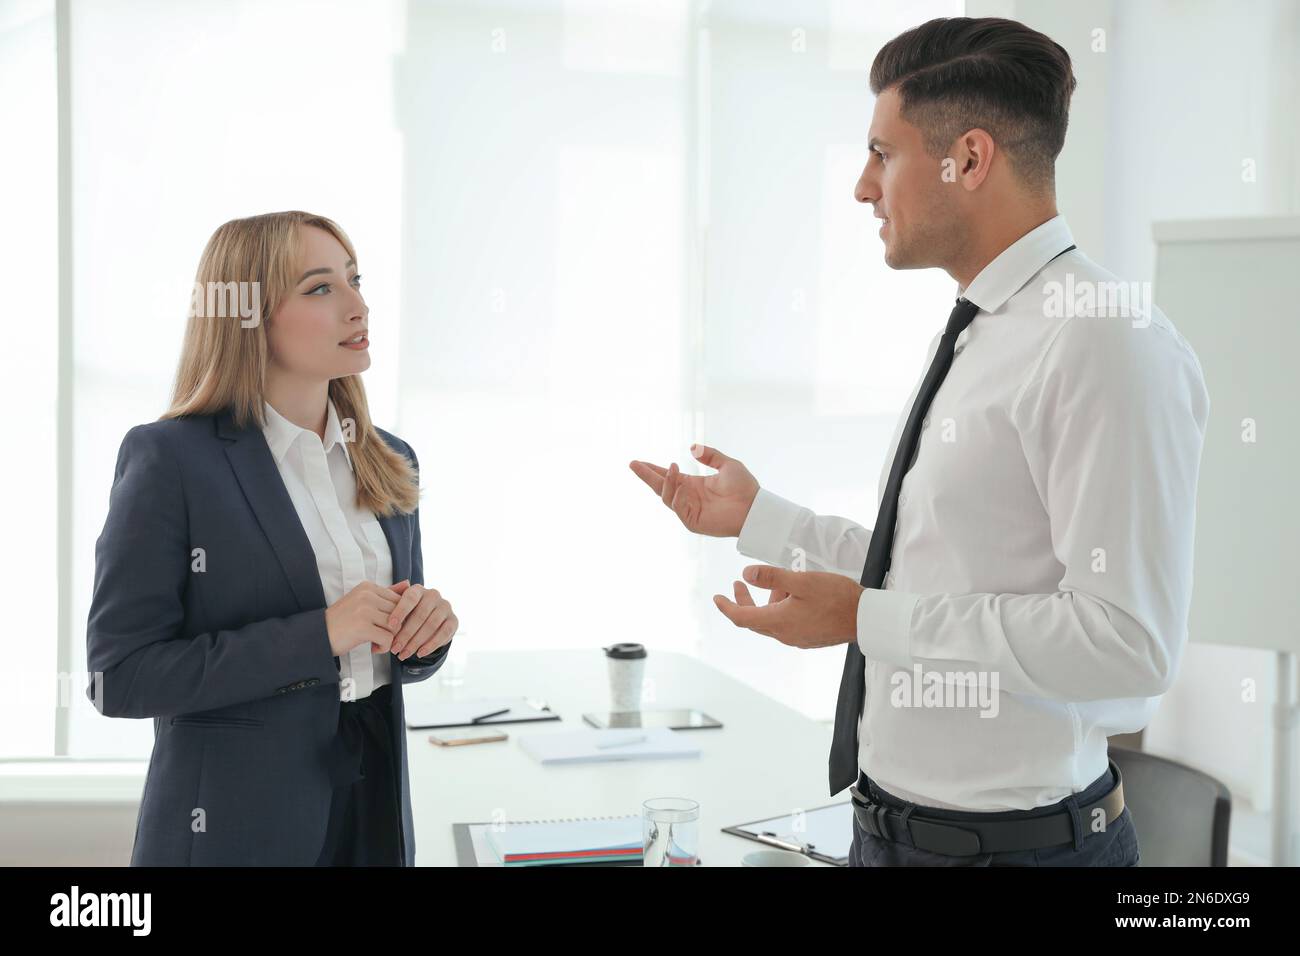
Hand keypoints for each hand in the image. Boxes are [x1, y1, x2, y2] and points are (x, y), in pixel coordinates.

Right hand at [324, 581, 402, 656]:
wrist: (318, 635)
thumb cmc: (342, 621)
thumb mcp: (363, 602)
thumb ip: (387, 593)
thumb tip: (408, 584)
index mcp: (368, 587)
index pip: (398, 600)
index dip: (397, 617)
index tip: (384, 626)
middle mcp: (367, 595)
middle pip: (399, 613)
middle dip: (394, 628)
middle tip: (381, 636)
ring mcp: (364, 610)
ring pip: (395, 626)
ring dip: (389, 638)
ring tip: (377, 642)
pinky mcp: (362, 627)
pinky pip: (388, 638)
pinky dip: (384, 647)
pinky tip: (374, 648)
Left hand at [384, 580, 458, 660]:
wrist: (426, 622)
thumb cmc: (406, 614)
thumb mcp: (395, 608)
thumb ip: (388, 606)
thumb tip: (382, 607)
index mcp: (418, 589)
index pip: (410, 598)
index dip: (400, 611)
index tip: (390, 626)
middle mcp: (433, 595)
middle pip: (420, 614)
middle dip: (406, 634)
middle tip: (395, 648)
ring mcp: (445, 607)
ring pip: (431, 625)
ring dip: (416, 642)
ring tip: (404, 654)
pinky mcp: (454, 620)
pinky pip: (444, 633)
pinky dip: (431, 645)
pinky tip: (420, 653)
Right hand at [628, 444, 759, 537]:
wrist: (755, 507)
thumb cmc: (745, 488)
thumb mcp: (727, 465)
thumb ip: (710, 455)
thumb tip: (692, 447)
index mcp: (693, 485)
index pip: (668, 476)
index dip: (653, 469)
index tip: (638, 462)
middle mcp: (688, 497)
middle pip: (660, 487)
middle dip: (647, 475)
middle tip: (633, 464)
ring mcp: (689, 510)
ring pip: (667, 497)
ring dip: (667, 482)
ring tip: (672, 467)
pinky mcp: (693, 522)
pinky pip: (679, 508)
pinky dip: (678, 496)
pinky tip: (683, 484)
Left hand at [713, 565, 861, 647]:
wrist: (866, 619)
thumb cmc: (836, 597)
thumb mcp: (801, 581)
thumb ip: (772, 577)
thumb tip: (746, 574)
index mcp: (778, 622)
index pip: (741, 617)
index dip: (726, 607)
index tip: (716, 597)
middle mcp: (784, 634)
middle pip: (753, 620)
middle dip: (744, 601)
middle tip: (738, 584)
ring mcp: (796, 638)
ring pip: (771, 620)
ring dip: (768, 602)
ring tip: (781, 582)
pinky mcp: (808, 638)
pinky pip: (786, 623)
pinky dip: (782, 608)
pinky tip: (795, 594)